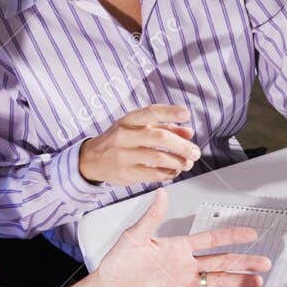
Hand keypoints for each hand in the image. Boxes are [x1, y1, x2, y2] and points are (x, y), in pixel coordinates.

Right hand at [79, 104, 200, 184]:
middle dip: (182, 146)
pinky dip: (168, 173)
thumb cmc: (118, 141)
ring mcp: (124, 155)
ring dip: (178, 162)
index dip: (169, 112)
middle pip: (159, 138)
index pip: (151, 112)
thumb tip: (188, 132)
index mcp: (128, 121)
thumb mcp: (137, 128)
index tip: (186, 114)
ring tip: (187, 163)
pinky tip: (173, 172)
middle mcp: (124, 136)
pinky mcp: (126, 173)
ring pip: (158, 158)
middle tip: (195, 152)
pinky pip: (153, 174)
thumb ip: (164, 127)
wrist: (91, 159)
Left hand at [97, 188, 271, 286]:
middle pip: (223, 261)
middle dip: (245, 261)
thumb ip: (153, 216)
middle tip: (264, 262)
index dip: (232, 236)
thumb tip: (162, 193)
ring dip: (239, 281)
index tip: (251, 233)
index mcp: (178, 247)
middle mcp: (185, 265)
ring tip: (257, 282)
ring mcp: (185, 284)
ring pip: (218, 280)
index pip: (212, 240)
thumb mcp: (135, 235)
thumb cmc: (118, 263)